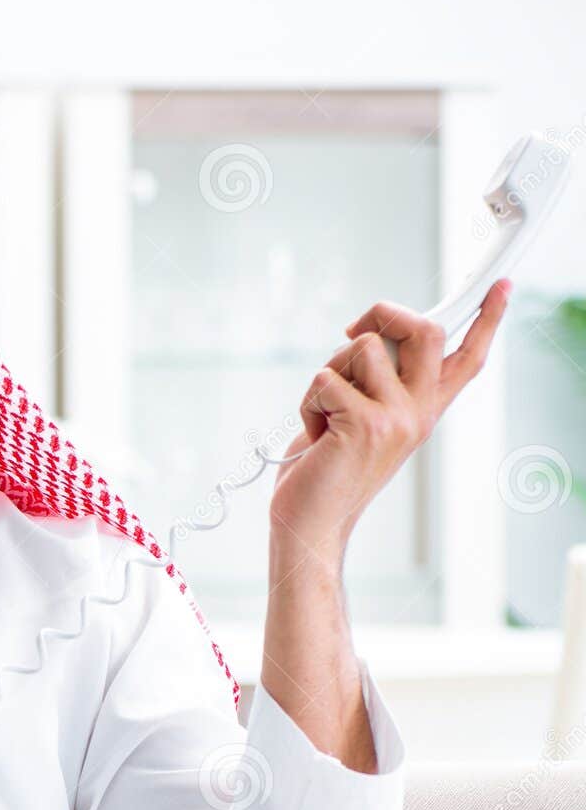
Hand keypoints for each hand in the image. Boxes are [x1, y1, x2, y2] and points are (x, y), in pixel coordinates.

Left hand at [269, 279, 510, 563]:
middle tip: (351, 332)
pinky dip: (308, 402)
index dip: (486, 320)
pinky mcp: (365, 424)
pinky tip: (316, 433)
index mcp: (424, 410)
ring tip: (325, 413)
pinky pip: (325, 379)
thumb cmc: (327, 471)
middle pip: (424, 330)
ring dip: (328, 373)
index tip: (501, 287)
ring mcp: (396, 418)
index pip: (466, 359)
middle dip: (381, 315)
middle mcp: (419, 413)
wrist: (312, 522)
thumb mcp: (363, 419)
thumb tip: (371, 336)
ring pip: (363, 347)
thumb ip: (379, 382)